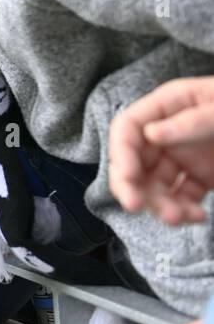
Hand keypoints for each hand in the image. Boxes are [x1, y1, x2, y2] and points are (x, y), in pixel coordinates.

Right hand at [109, 77, 213, 224]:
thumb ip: (193, 120)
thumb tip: (151, 134)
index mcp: (171, 105)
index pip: (128, 127)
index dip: (121, 153)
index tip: (129, 179)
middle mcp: (171, 131)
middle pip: (135, 160)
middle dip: (133, 186)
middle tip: (137, 207)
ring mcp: (186, 155)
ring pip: (156, 184)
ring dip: (160, 204)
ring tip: (180, 219)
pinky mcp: (203, 176)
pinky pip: (182, 197)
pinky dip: (184, 210)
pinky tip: (198, 216)